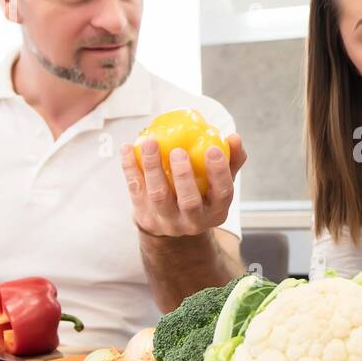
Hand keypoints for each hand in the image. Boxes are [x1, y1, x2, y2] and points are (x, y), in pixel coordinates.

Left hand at [123, 134, 245, 237]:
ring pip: (159, 196)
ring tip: (150, 143)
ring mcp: (167, 221)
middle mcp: (193, 221)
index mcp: (216, 211)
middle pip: (189, 201)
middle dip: (184, 175)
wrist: (172, 222)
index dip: (219, 172)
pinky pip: (136, 189)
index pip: (223, 193)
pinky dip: (130, 167)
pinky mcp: (145, 216)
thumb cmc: (201, 193)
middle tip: (178, 151)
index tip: (213, 148)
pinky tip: (128, 148)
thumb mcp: (219, 182)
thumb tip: (234, 137)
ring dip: (153, 168)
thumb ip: (230, 160)